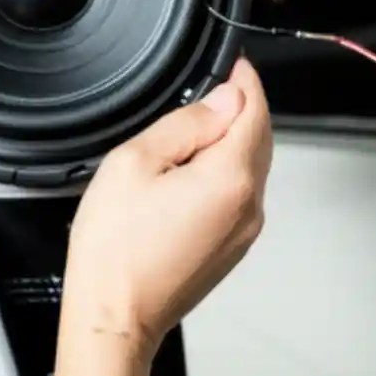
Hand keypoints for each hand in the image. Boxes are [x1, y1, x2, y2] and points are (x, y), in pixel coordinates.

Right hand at [54, 60, 271, 375]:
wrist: (115, 313)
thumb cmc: (115, 249)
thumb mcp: (135, 162)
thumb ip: (185, 123)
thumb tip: (224, 98)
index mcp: (230, 178)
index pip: (255, 109)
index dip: (243, 79)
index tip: (231, 62)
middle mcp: (249, 206)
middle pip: (261, 137)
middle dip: (240, 108)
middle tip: (206, 89)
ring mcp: (244, 230)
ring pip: (251, 166)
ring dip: (231, 140)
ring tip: (186, 133)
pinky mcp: (232, 247)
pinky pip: (239, 194)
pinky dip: (224, 171)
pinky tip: (188, 171)